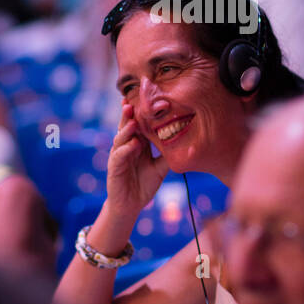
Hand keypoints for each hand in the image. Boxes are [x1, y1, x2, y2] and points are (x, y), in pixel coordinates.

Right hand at [105, 103, 168, 221]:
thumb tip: (189, 145)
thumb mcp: (160, 168)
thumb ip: (168, 155)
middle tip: (132, 101)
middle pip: (126, 126)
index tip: (145, 98)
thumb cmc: (144, 184)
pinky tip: (134, 144)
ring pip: (120, 138)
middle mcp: (126, 146)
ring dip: (126, 128)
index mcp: (136, 143)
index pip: (137, 124)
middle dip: (128, 114)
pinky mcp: (114, 168)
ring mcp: (118, 156)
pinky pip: (119, 156)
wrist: (131, 205)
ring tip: (134, 121)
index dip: (139, 112)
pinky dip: (126, 149)